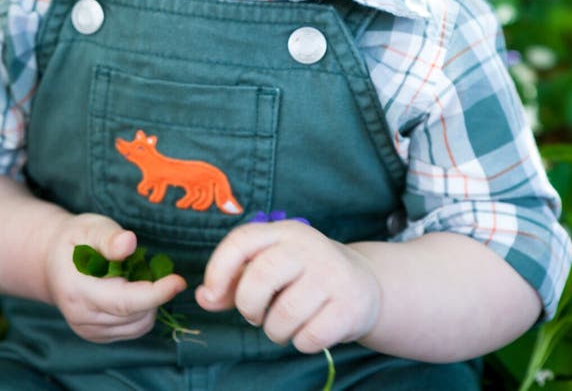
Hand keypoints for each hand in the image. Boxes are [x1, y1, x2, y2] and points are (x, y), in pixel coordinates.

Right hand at [45, 212, 186, 342]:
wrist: (52, 262)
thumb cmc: (76, 240)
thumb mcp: (91, 228)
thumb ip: (109, 238)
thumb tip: (129, 243)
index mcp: (79, 292)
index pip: (124, 302)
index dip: (155, 293)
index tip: (178, 281)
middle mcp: (83, 318)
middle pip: (135, 315)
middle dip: (154, 292)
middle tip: (144, 265)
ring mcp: (89, 331)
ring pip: (138, 325)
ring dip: (149, 302)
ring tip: (134, 276)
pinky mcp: (99, 336)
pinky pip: (133, 329)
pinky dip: (142, 311)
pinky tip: (131, 289)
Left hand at [195, 220, 380, 352]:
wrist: (364, 284)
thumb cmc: (305, 277)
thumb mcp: (272, 268)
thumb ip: (234, 282)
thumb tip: (204, 297)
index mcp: (284, 232)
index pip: (242, 240)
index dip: (218, 269)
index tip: (212, 295)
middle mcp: (308, 246)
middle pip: (261, 276)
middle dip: (249, 306)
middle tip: (257, 315)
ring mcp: (332, 273)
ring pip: (284, 315)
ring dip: (276, 331)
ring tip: (285, 324)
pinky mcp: (349, 304)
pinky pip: (309, 337)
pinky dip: (302, 342)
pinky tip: (310, 330)